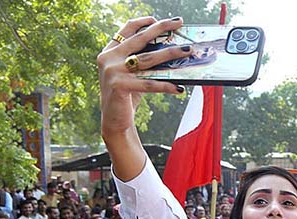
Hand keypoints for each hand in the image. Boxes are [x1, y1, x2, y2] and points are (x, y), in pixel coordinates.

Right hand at [98, 17, 189, 137]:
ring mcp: (112, 71)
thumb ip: (141, 61)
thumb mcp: (132, 74)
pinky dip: (166, 85)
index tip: (162, 20)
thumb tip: (169, 50)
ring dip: (170, 53)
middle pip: (140, 38)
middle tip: (178, 22)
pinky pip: (149, 83)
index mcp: (109, 51)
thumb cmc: (127, 96)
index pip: (127, 29)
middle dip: (161, 28)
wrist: (114, 121)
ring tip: (187, 50)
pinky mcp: (119, 86)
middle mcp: (109, 58)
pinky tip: (179, 88)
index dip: (145, 21)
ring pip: (148, 59)